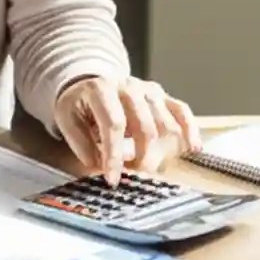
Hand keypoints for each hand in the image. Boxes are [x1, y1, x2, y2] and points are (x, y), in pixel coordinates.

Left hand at [54, 75, 201, 185]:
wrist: (90, 80)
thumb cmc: (79, 103)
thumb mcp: (67, 119)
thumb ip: (81, 144)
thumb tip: (100, 167)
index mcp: (101, 89)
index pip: (114, 124)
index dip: (115, 155)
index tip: (113, 179)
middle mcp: (129, 86)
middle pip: (144, 127)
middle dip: (140, 158)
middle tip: (131, 175)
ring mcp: (148, 90)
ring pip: (165, 124)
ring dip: (158, 152)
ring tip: (143, 165)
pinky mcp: (163, 95)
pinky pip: (182, 111)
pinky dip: (190, 130)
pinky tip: (192, 148)